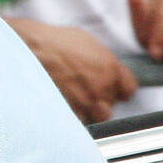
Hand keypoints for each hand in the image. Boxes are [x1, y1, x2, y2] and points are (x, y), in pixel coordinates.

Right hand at [8, 18, 138, 123]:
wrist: (32, 50)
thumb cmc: (57, 42)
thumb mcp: (88, 42)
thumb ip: (103, 60)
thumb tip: (106, 67)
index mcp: (111, 68)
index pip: (129, 90)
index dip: (120, 89)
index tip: (114, 89)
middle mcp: (103, 87)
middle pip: (112, 104)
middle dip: (102, 99)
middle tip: (88, 90)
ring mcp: (86, 101)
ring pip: (99, 116)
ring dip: (91, 110)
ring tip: (78, 100)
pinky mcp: (71, 110)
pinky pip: (80, 120)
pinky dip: (75, 115)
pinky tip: (67, 105)